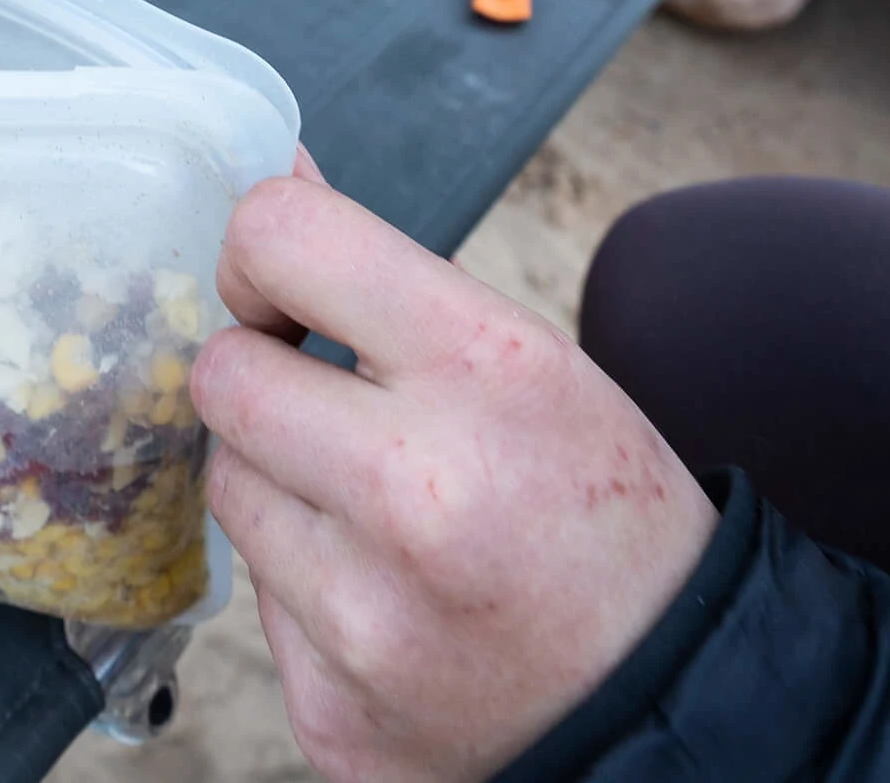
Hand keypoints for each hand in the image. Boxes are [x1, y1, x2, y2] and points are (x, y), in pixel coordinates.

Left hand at [192, 162, 718, 782]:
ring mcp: (364, 618)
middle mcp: (414, 491)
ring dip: (276, 477)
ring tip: (373, 505)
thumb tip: (275, 178)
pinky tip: (388, 592)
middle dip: (259, 371)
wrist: (668, 704)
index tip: (283, 286)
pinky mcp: (327, 711)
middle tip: (325, 397)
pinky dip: (305, 580)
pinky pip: (258, 599)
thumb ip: (384, 270)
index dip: (260, 250)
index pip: (282, 239)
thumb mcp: (528, 355)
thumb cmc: (598, 507)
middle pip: (221, 374)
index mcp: (484, 369)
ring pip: (226, 485)